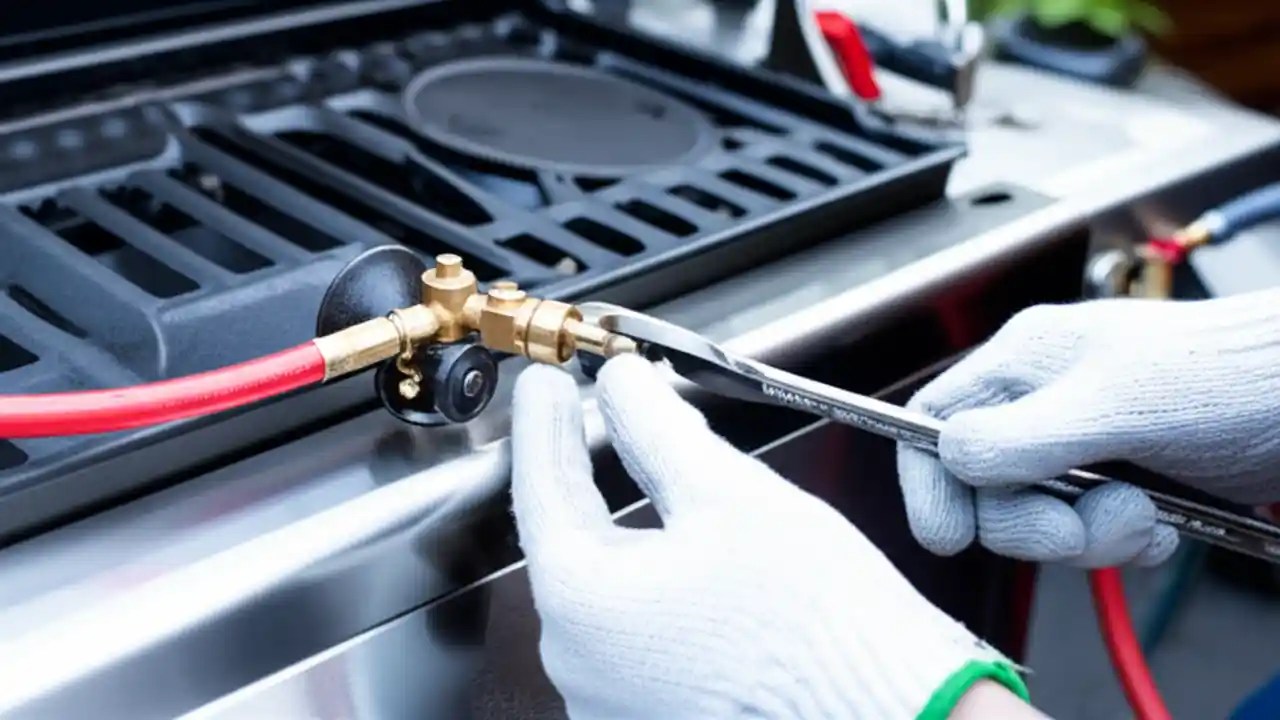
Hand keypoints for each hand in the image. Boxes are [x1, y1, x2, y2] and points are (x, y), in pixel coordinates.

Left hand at [511, 355, 1028, 719]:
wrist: (890, 715)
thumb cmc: (819, 625)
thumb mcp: (729, 493)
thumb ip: (656, 426)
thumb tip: (622, 385)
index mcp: (582, 602)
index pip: (540, 483)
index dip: (545, 421)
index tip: (546, 384)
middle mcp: (579, 664)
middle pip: (568, 538)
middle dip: (582, 470)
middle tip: (599, 413)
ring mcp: (611, 700)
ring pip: (603, 588)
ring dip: (622, 530)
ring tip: (659, 483)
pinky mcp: (648, 717)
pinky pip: (632, 635)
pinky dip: (649, 586)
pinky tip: (689, 560)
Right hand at [897, 289, 1279, 566]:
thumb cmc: (1228, 376)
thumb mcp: (1116, 403)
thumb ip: (1023, 436)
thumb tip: (950, 457)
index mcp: (1024, 361)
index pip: (934, 421)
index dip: (929, 481)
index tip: (949, 533)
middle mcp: (1041, 400)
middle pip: (982, 485)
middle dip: (1030, 522)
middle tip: (1080, 527)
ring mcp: (1081, 441)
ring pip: (1037, 515)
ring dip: (1088, 537)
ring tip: (1142, 517)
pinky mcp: (1121, 475)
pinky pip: (1088, 530)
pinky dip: (1122, 542)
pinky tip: (1161, 524)